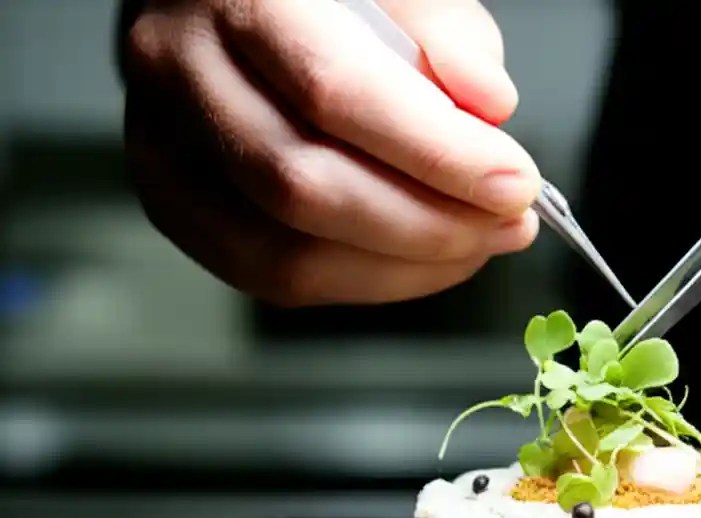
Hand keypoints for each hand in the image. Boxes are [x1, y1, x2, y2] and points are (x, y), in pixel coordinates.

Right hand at [122, 0, 540, 305]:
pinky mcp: (172, 202)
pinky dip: (361, 282)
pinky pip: (268, 275)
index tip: (514, 182)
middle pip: (302, 185)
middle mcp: (179, 67)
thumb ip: (447, 33)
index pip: (334, 90)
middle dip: (429, 223)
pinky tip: (419, 259)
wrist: (238, 3)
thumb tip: (488, 106)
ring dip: (403, 266)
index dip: (435, 153)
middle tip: (508, 222)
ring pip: (283, 251)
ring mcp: (160, 143)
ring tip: (477, 243)